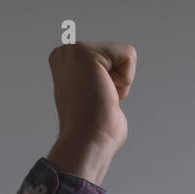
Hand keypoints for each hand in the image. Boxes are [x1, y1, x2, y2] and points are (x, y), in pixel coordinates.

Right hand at [46, 42, 136, 184]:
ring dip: (122, 82)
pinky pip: (128, 54)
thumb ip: (99, 84)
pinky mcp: (86, 54)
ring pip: (124, 54)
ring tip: (102, 97)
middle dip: (118, 81)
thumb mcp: (95, 98)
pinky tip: (107, 93)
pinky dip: (126, 79)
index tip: (96, 100)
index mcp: (66, 63)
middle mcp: (66, 53)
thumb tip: (106, 89)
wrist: (87, 142)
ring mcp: (73, 51)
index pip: (110, 59)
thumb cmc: (94, 130)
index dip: (113, 83)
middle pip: (118, 54)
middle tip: (100, 100)